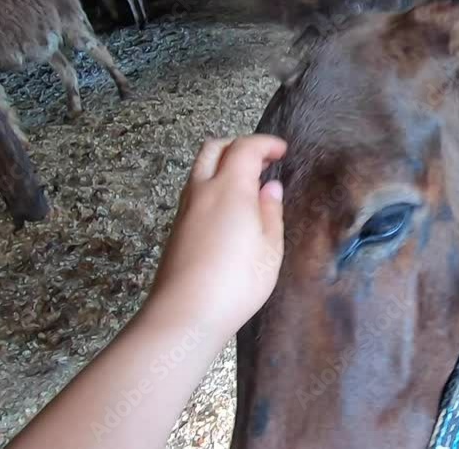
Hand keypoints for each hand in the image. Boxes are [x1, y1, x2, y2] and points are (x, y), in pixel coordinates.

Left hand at [145, 135, 286, 342]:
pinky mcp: (177, 228)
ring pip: (200, 169)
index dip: (265, 144)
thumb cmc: (236, 282)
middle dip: (238, 146)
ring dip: (223, 164)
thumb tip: (270, 188)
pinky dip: (213, 184)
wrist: (185, 314)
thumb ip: (270, 211)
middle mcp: (202, 190)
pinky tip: (230, 208)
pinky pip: (195, 191)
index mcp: (230, 188)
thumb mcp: (269, 248)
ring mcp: (185, 209)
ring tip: (247, 184)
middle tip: (262, 160)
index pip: (245, 148)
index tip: (281, 151)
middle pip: (214, 148)